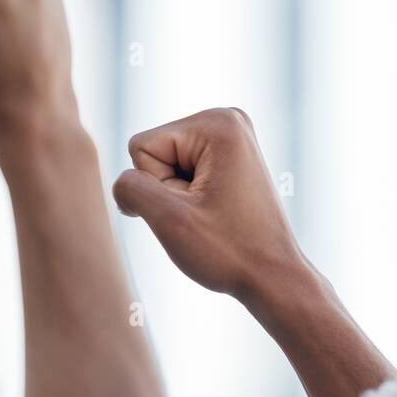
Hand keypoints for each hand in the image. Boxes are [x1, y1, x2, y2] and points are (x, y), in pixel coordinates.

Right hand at [112, 108, 307, 302]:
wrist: (273, 277)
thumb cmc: (228, 251)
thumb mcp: (168, 219)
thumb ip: (131, 187)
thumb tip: (123, 181)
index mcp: (217, 122)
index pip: (142, 148)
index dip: (158, 187)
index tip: (197, 208)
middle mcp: (228, 119)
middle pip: (154, 153)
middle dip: (168, 190)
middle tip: (206, 215)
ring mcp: (232, 138)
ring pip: (166, 166)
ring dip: (178, 198)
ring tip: (213, 216)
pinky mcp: (232, 157)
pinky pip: (184, 173)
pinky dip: (190, 198)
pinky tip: (217, 213)